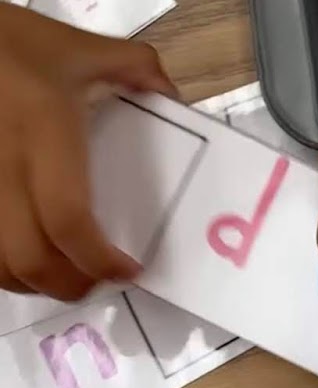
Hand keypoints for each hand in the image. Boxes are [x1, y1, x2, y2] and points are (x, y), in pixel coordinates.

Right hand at [0, 5, 176, 299]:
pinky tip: (28, 253)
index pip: (69, 220)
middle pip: (28, 257)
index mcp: (44, 135)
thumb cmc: (14, 45)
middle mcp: (3, 165)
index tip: (129, 270)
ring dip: (33, 281)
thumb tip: (173, 101)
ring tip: (66, 273)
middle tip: (99, 282)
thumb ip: (138, 70)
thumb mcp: (82, 48)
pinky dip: (4, 262)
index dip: (99, 261)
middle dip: (69, 285)